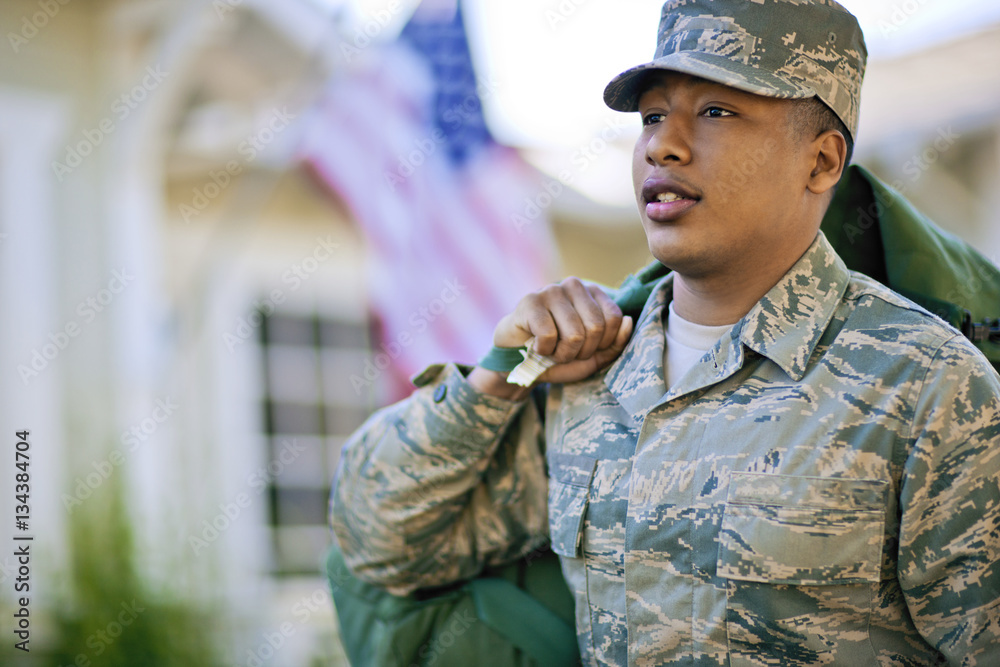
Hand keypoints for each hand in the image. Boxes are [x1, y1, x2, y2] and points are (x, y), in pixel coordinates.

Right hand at [468, 278, 633, 397]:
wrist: (519, 361)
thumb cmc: (559, 355)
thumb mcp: (594, 356)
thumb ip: (616, 343)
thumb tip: (628, 321)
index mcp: (593, 293)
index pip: (614, 319)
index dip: (602, 344)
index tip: (585, 349)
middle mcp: (573, 285)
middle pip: (595, 328)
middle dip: (581, 351)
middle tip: (565, 352)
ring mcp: (551, 290)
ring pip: (574, 334)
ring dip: (562, 354)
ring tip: (551, 350)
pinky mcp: (529, 302)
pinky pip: (548, 335)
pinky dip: (543, 351)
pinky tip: (535, 346)